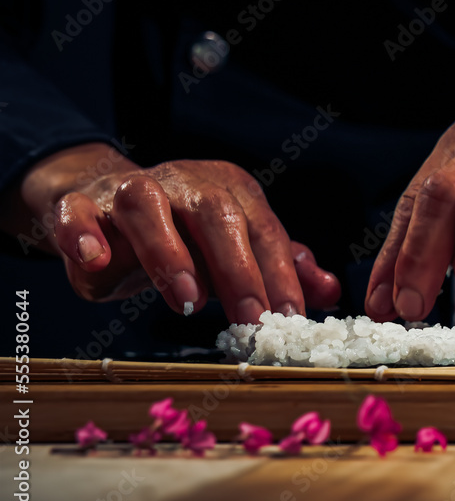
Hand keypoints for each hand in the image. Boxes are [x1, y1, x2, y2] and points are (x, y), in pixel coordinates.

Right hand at [9, 144, 340, 322]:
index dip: (279, 273)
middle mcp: (183, 182)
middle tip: (251, 317)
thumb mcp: (234, 250)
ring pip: (149, 208)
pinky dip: (84, 234)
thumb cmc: (182, 234)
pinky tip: (96, 259)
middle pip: (216, 215)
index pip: (262, 231)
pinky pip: (77, 213)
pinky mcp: (79, 204)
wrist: (105, 202)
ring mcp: (129, 190)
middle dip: (237, 269)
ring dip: (169, 253)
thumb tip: (331, 290)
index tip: (289, 316)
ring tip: (186, 299)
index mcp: (228, 190)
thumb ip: (280, 268)